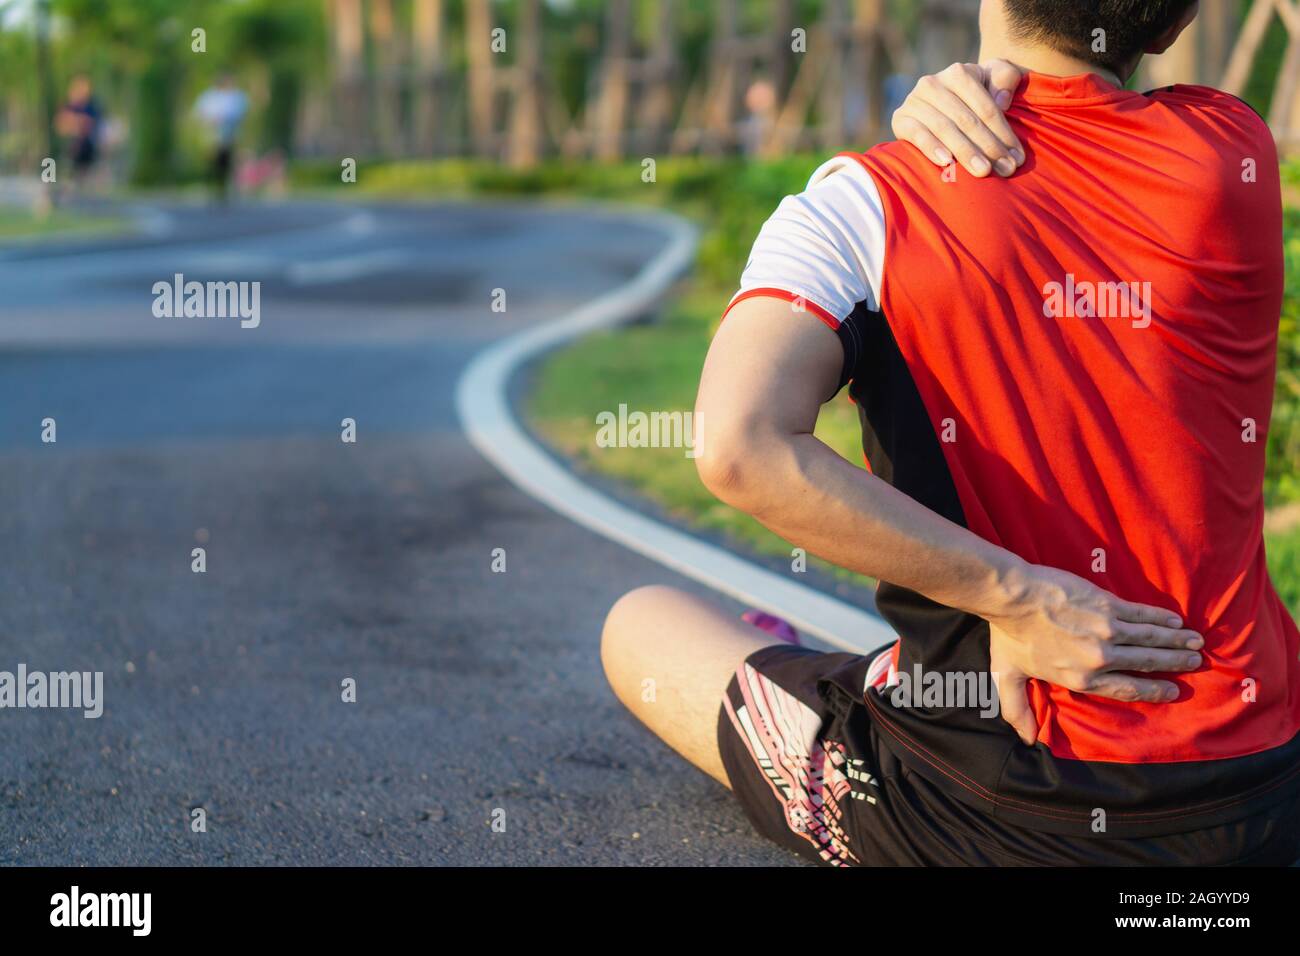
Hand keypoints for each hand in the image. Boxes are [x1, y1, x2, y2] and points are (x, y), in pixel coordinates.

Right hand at [891, 60, 1025, 177]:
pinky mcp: (900, 118)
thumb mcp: (994, 79)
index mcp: (959, 72)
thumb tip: (1001, 100)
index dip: (1004, 134)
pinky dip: (931, 147)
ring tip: (983, 172)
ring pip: (945, 128)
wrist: (935, 105)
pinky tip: (946, 162)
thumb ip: (1005, 78)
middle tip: (1005, 170)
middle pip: (967, 120)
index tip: (1017, 158)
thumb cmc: (973, 97)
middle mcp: (933, 83)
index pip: (986, 108)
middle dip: (989, 147)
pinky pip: (917, 134)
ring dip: (966, 152)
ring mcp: (914, 100)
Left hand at [984, 564, 1202, 744]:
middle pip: (1146, 664)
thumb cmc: (1009, 635)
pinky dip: (1163, 619)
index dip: (1154, 691)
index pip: (1127, 690)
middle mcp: (1101, 659)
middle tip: (1195, 663)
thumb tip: (1025, 739)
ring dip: (1177, 642)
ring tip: (1197, 644)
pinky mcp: (1109, 606)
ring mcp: (1108, 631)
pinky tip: (1177, 622)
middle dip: (1174, 665)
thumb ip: (1018, 710)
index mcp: (1082, 679)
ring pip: (1151, 640)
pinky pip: (1143, 616)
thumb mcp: (1008, 677)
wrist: (1013, 596)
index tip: (1173, 691)